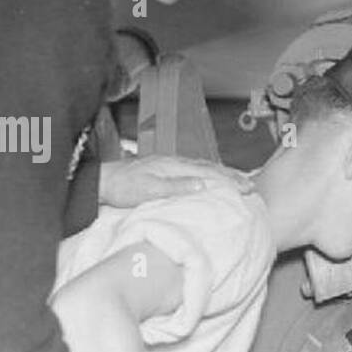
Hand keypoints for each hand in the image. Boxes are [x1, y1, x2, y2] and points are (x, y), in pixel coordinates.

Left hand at [98, 157, 251, 206]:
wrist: (101, 181)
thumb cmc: (122, 187)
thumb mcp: (149, 189)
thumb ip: (176, 186)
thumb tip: (203, 184)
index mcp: (175, 166)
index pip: (210, 172)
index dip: (231, 180)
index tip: (248, 188)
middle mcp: (175, 163)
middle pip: (210, 168)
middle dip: (232, 176)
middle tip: (251, 186)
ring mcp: (169, 166)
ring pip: (203, 168)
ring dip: (222, 175)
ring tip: (237, 181)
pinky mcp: (163, 171)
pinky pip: (193, 171)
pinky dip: (208, 176)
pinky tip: (209, 181)